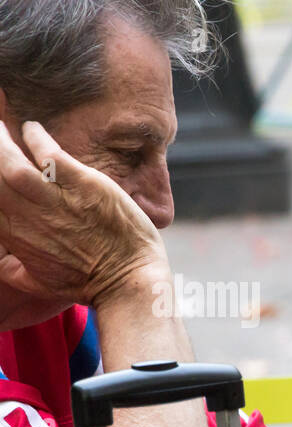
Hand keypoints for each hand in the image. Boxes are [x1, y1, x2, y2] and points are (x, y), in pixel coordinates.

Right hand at [0, 120, 166, 306]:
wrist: (130, 281)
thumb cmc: (88, 283)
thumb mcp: (39, 282)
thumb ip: (13, 268)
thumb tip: (0, 259)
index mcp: (14, 236)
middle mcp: (29, 217)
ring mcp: (57, 201)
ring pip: (11, 164)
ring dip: (1, 141)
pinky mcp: (86, 186)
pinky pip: (50, 155)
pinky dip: (37, 138)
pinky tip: (32, 128)